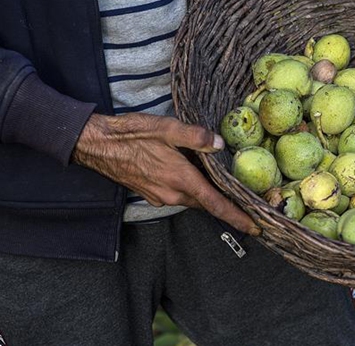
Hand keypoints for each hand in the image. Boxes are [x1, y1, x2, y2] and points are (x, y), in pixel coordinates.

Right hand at [73, 113, 259, 235]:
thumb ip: (197, 136)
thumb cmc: (131, 135)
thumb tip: (220, 144)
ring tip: (225, 186)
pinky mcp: (152, 194)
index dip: (237, 217)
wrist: (97, 145)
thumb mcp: (168, 128)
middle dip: (227, 205)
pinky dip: (193, 190)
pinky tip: (196, 175)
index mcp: (181, 179)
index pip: (216, 204)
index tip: (255, 227)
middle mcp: (172, 194)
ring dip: (208, 195)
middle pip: (208, 203)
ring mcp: (161, 196)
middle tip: (248, 201)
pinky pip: (180, 196)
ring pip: (194, 200)